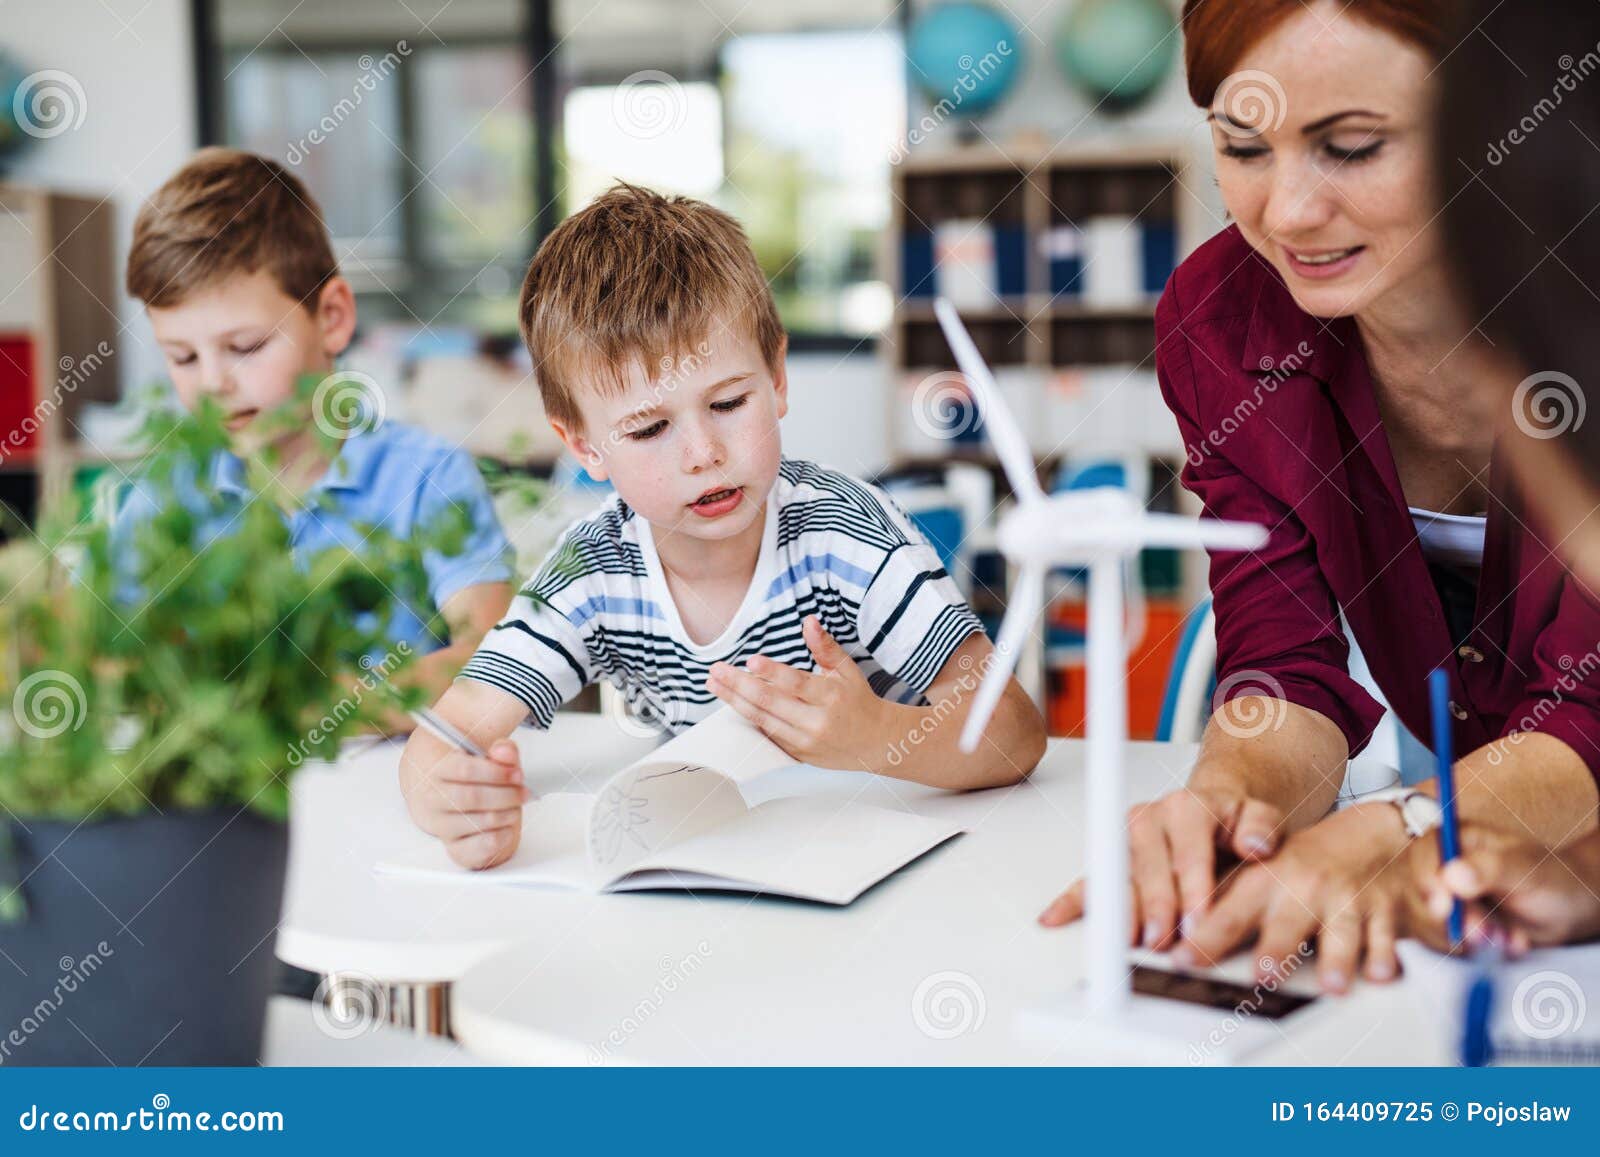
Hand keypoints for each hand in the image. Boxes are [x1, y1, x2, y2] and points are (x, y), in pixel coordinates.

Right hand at [399, 735, 528, 868]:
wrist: (462, 808)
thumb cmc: (478, 782)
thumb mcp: (492, 761)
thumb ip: (503, 752)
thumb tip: (504, 750)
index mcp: (439, 771)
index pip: (465, 770)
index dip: (497, 772)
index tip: (517, 774)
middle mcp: (433, 800)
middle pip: (473, 797)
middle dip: (506, 795)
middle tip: (522, 792)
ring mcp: (442, 827)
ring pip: (480, 822)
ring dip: (507, 813)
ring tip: (515, 807)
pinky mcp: (456, 850)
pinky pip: (485, 845)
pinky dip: (504, 835)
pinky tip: (507, 826)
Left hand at [707, 615, 887, 770]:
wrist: (876, 742)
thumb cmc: (858, 700)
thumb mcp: (847, 670)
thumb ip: (825, 647)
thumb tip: (808, 621)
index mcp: (831, 696)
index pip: (796, 683)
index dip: (772, 671)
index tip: (750, 660)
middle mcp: (817, 721)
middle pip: (771, 702)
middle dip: (739, 685)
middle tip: (716, 670)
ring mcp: (806, 741)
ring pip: (763, 720)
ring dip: (735, 701)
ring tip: (714, 685)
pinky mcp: (798, 754)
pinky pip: (768, 735)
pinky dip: (748, 718)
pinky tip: (731, 703)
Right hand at [1038, 781, 1285, 949]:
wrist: (1213, 810)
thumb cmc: (1234, 822)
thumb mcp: (1260, 816)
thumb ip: (1262, 827)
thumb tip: (1257, 844)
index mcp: (1186, 807)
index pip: (1188, 853)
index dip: (1192, 889)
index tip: (1198, 921)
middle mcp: (1149, 820)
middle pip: (1149, 868)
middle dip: (1156, 907)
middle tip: (1164, 940)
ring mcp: (1126, 841)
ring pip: (1119, 877)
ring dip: (1119, 910)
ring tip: (1124, 940)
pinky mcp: (1112, 859)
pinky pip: (1090, 880)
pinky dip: (1071, 900)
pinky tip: (1055, 917)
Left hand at [1175, 802, 1413, 991]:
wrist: (1368, 839)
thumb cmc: (1303, 867)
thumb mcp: (1255, 876)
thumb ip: (1217, 907)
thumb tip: (1162, 934)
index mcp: (1263, 882)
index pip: (1226, 914)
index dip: (1204, 938)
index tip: (1183, 959)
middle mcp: (1304, 891)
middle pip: (1285, 924)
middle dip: (1274, 948)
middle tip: (1262, 974)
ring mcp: (1345, 902)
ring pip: (1341, 933)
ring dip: (1335, 958)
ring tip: (1331, 983)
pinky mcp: (1384, 915)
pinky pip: (1387, 938)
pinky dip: (1387, 956)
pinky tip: (1380, 973)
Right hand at [1424, 826, 1599, 953]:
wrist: (1571, 910)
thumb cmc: (1552, 878)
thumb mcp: (1525, 868)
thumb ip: (1489, 869)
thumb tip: (1450, 876)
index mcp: (1458, 840)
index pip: (1424, 855)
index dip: (1427, 880)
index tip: (1442, 906)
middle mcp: (1444, 867)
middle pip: (1421, 893)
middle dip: (1451, 920)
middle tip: (1483, 934)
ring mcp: (1447, 899)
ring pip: (1428, 923)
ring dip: (1466, 938)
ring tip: (1505, 937)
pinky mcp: (1453, 926)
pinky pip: (1445, 943)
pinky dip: (1476, 951)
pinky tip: (1507, 942)